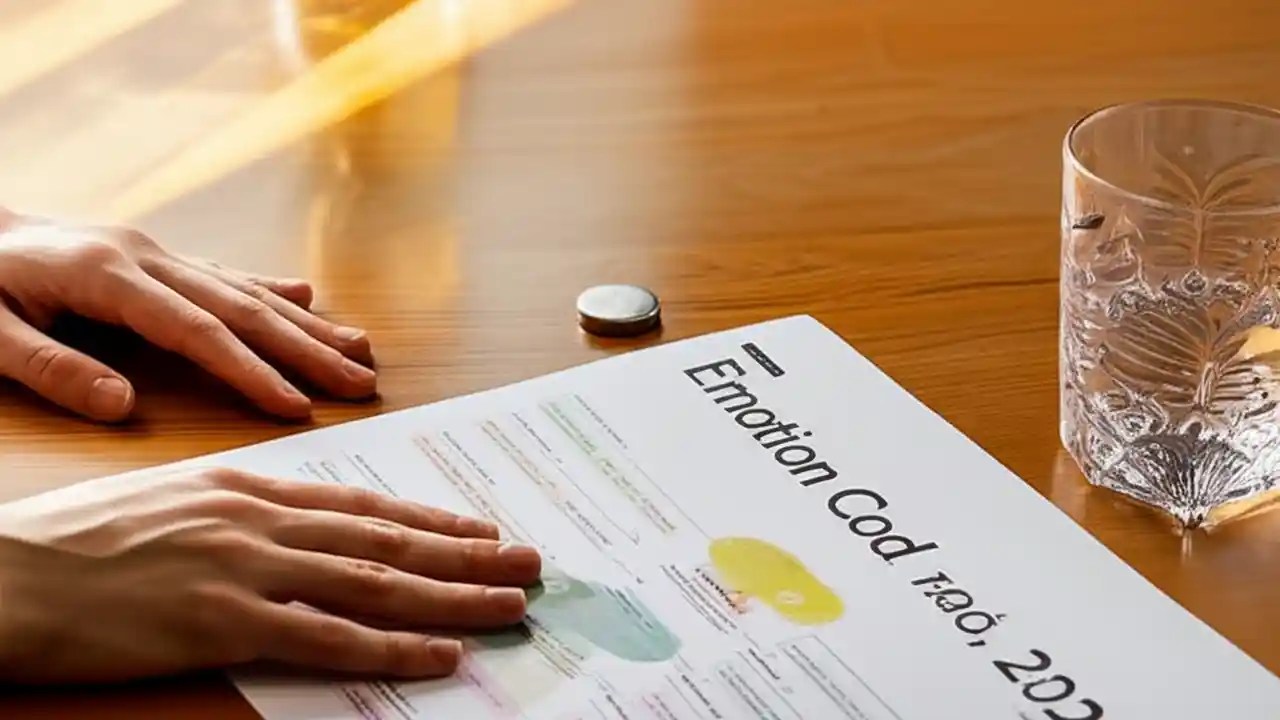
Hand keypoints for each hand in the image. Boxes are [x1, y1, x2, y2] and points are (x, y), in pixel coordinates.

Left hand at [0, 209, 375, 420]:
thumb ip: (51, 368)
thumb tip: (126, 408)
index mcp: (109, 276)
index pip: (198, 332)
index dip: (251, 372)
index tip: (298, 408)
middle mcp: (145, 258)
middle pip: (243, 308)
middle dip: (307, 348)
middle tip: (362, 382)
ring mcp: (153, 253)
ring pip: (245, 289)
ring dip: (305, 322)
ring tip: (359, 348)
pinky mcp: (151, 256)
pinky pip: (224, 274)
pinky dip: (269, 288)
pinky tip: (307, 296)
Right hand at [0, 468, 540, 683]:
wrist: (5, 574)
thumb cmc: (74, 544)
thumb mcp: (170, 506)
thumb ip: (240, 515)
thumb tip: (297, 529)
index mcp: (248, 488)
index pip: (364, 505)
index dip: (432, 518)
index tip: (482, 528)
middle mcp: (261, 519)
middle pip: (389, 539)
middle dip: (468, 552)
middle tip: (530, 561)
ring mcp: (247, 568)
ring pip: (378, 582)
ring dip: (454, 596)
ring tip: (511, 604)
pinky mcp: (225, 621)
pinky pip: (330, 638)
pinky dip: (394, 647)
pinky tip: (442, 655)